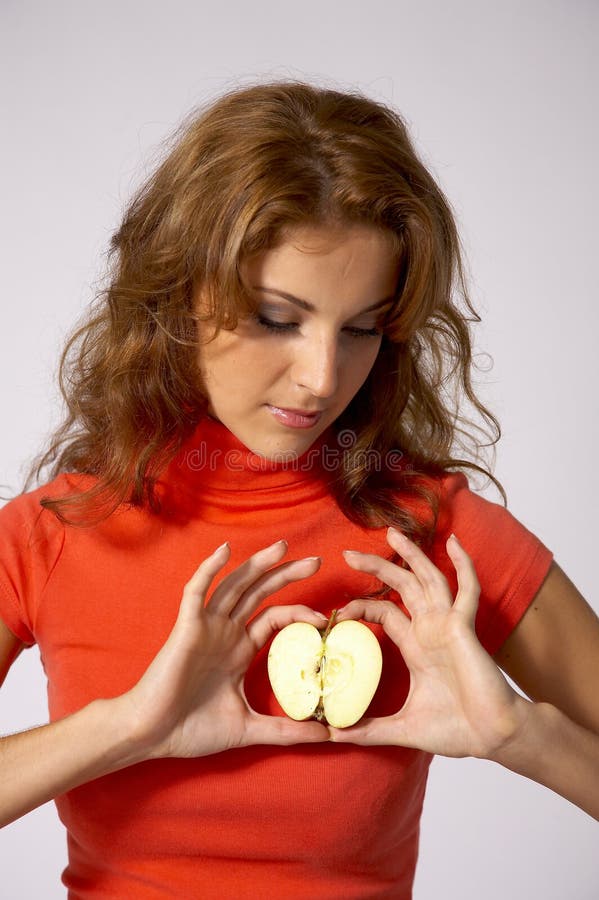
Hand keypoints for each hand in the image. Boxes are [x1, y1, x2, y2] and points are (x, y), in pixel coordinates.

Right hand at [119, 540, 329, 759]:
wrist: (151, 735)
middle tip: (316, 559)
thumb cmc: (191, 730)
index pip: (275, 618)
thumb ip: (285, 730)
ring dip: (257, 564)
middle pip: (260, 592)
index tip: (325, 619)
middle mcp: (225, 632)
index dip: (300, 613)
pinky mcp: (186, 628)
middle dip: (286, 574)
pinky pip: (197, 592)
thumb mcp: (249, 728)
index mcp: (239, 649)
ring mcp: (206, 627)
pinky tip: (224, 550)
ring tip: (282, 546)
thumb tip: (328, 739)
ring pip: (234, 585)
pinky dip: (209, 569)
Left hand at [330, 529, 527, 759]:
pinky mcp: (465, 628)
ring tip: (391, 533)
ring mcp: (448, 626)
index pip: (385, 612)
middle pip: (401, 587)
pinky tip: (454, 544)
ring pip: (428, 579)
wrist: (492, 738)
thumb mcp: (402, 727)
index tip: (338, 612)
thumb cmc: (456, 730)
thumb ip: (368, 729)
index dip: (362, 606)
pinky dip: (463, 565)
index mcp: (416, 646)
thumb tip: (332, 735)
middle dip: (377, 567)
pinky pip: (467, 590)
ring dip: (411, 556)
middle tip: (349, 552)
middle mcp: (431, 629)